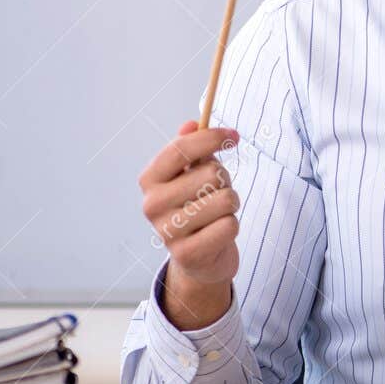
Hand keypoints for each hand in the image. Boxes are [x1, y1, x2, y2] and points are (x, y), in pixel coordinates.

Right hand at [138, 120, 241, 330]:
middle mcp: (152, 204)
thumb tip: (192, 123)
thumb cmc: (198, 207)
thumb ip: (191, 148)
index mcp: (150, 180)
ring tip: (218, 214)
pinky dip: (231, 227)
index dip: (211, 138)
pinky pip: (230, 225)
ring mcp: (167, 231)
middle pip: (211, 173)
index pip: (181, 149)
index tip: (234, 136)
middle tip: (216, 194)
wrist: (200, 259)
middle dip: (225, 180)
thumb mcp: (192, 174)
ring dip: (231, 205)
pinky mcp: (187, 254)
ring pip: (226, 199)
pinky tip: (217, 235)